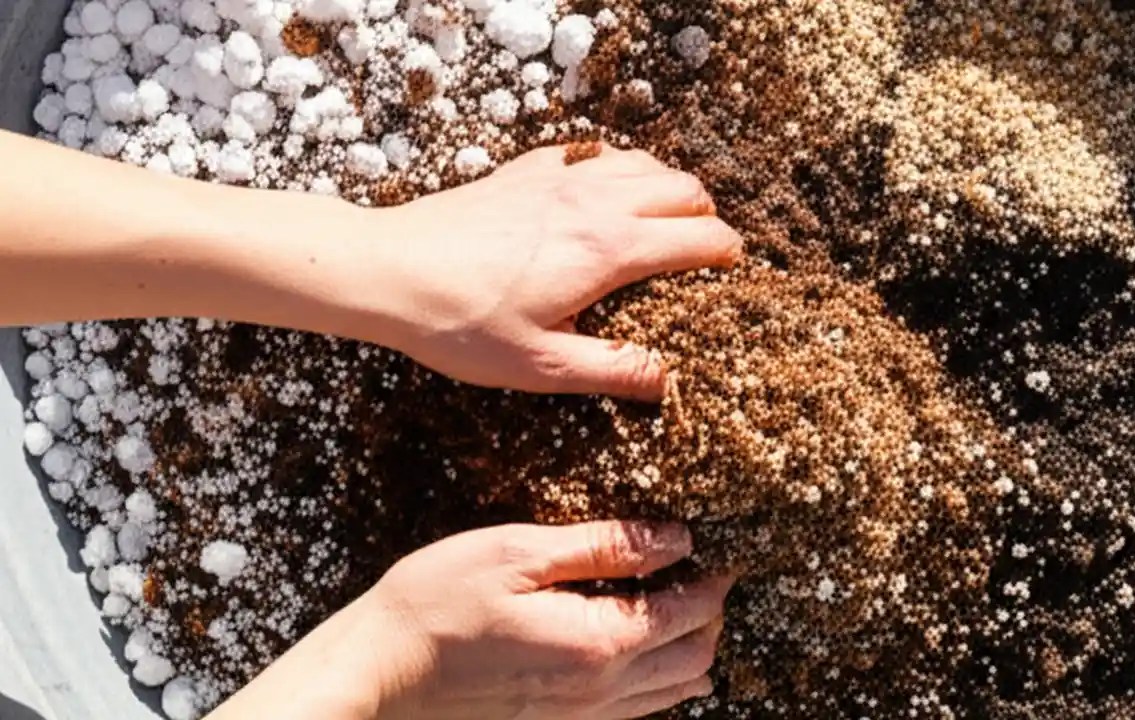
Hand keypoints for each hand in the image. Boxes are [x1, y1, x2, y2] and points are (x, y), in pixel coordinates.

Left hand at [362, 145, 742, 400]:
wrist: (388, 271)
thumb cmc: (461, 324)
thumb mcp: (542, 366)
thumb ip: (612, 371)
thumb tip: (667, 382)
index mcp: (609, 250)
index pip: (698, 236)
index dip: (726, 253)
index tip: (731, 272)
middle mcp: (594, 201)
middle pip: (683, 188)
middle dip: (705, 216)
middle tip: (702, 250)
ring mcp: (559, 177)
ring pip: (642, 162)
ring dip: (666, 188)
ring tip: (663, 222)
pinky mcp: (526, 170)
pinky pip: (592, 153)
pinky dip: (615, 169)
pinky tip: (600, 194)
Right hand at [364, 521, 732, 719]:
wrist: (377, 679)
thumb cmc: (436, 605)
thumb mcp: (518, 553)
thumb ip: (603, 546)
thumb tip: (674, 539)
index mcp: (600, 643)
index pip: (688, 613)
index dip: (712, 581)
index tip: (720, 552)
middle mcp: (601, 692)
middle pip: (692, 661)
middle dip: (709, 617)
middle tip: (702, 576)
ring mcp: (580, 718)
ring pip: (669, 695)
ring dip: (687, 652)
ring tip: (680, 610)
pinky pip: (633, 713)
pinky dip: (655, 683)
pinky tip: (639, 655)